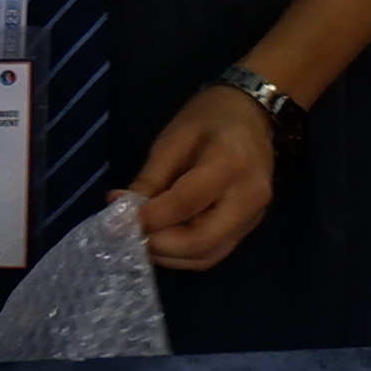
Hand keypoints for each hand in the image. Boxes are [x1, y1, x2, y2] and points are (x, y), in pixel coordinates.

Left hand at [124, 84, 281, 268]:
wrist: (252, 115)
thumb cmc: (208, 118)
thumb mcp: (172, 139)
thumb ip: (149, 178)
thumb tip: (118, 209)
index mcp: (230, 163)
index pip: (186, 203)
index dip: (150, 218)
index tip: (117, 221)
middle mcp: (249, 197)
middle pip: (201, 241)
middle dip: (160, 246)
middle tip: (129, 235)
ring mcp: (254, 217)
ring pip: (207, 255)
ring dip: (169, 256)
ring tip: (142, 238)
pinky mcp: (249, 227)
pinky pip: (214, 252)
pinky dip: (184, 254)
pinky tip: (164, 239)